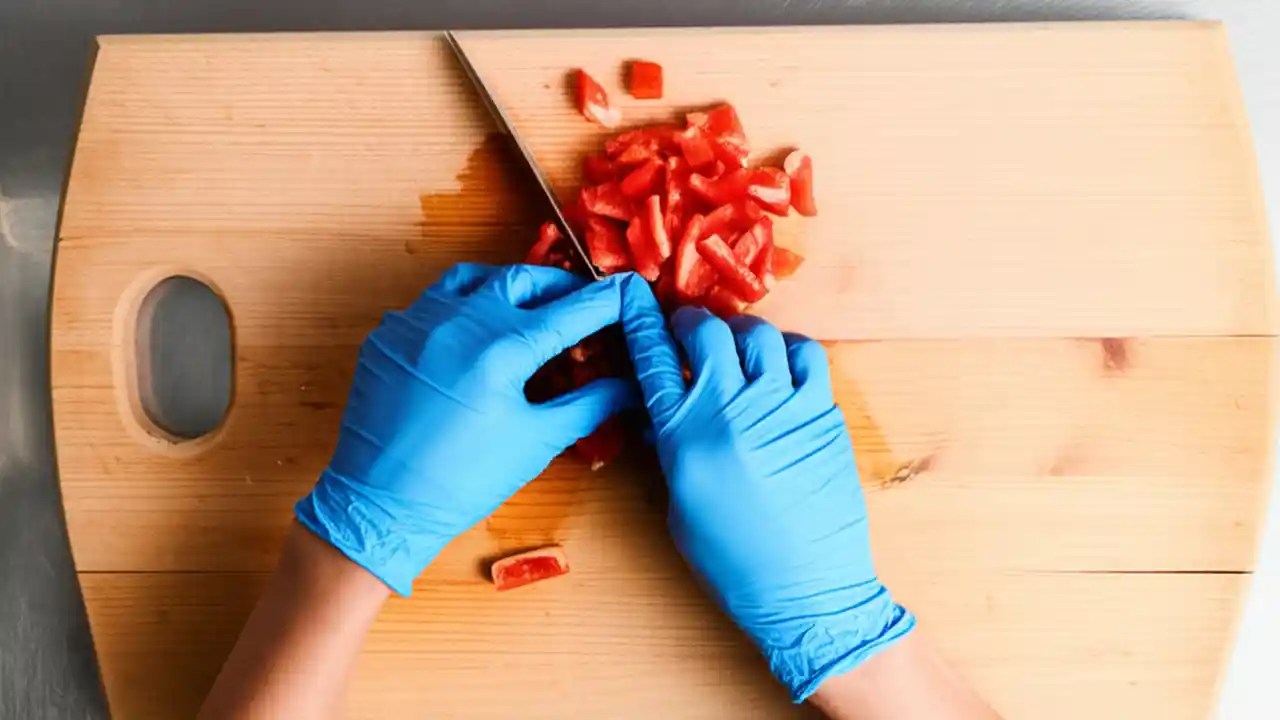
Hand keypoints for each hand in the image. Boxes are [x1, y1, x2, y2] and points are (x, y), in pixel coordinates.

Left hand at [297, 264, 637, 595]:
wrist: (381, 504)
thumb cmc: (465, 480)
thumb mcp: (537, 442)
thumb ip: (588, 405)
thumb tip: (630, 386)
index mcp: (502, 348)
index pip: (570, 310)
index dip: (605, 300)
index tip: (628, 292)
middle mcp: (458, 320)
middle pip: (523, 279)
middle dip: (557, 286)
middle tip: (578, 303)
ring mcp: (416, 321)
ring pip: (473, 278)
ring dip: (507, 287)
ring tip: (526, 309)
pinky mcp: (387, 334)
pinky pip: (432, 302)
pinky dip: (462, 307)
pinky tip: (473, 335)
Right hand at [619, 277, 914, 701]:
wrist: (806, 588)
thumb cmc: (732, 559)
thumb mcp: (679, 503)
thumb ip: (670, 446)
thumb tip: (661, 407)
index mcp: (684, 437)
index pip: (654, 359)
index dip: (641, 320)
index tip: (634, 297)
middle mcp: (730, 411)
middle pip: (709, 333)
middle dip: (694, 322)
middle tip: (692, 329)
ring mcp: (782, 408)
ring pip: (759, 335)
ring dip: (742, 333)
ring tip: (738, 347)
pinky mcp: (822, 413)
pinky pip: (807, 355)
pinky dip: (789, 349)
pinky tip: (781, 363)